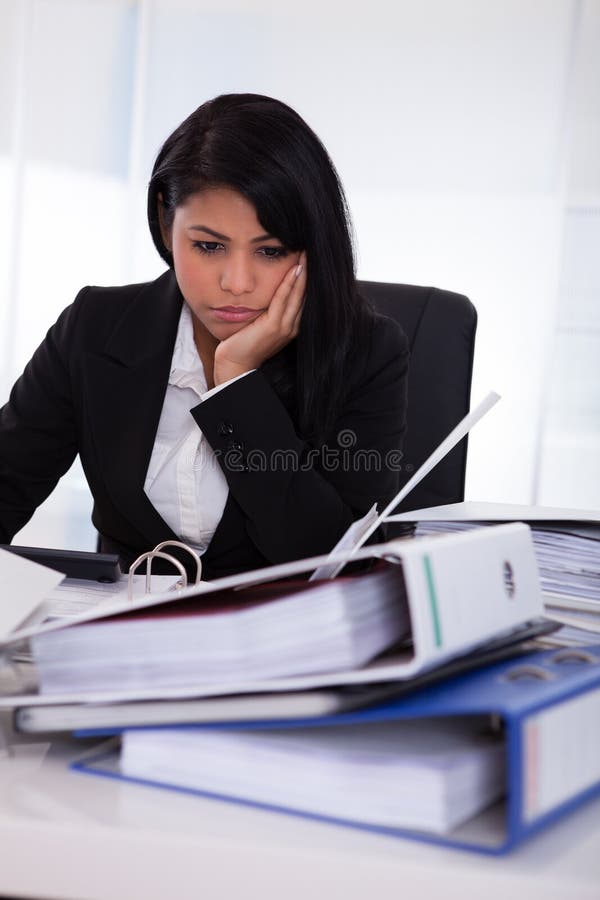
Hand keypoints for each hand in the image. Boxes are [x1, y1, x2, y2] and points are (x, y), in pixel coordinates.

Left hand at [213, 253, 305, 385]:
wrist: (235, 365)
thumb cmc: (244, 343)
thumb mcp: (261, 322)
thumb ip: (270, 308)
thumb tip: (270, 287)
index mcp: (292, 325)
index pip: (305, 297)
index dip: (310, 277)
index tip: (311, 257)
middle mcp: (292, 326)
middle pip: (306, 294)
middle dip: (311, 271)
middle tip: (314, 249)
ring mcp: (285, 328)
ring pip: (298, 295)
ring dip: (304, 273)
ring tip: (307, 253)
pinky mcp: (273, 327)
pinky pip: (283, 300)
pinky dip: (290, 284)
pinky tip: (295, 269)